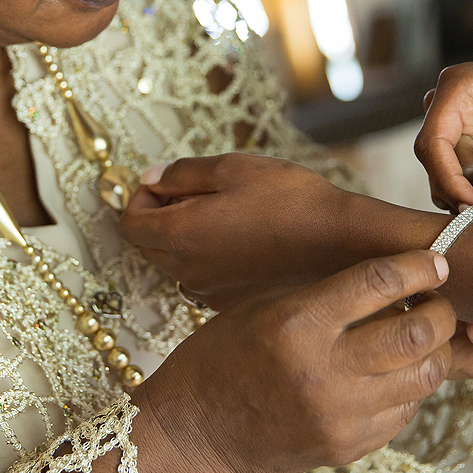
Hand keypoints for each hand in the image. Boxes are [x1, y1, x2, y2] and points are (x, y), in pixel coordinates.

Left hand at [121, 154, 407, 309]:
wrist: (342, 246)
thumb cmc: (291, 202)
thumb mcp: (233, 168)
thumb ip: (182, 173)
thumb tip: (151, 178)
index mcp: (180, 234)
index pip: (129, 222)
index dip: (140, 196)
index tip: (165, 183)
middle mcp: (187, 271)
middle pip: (148, 246)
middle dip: (160, 216)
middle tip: (195, 194)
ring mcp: (210, 292)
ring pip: (175, 265)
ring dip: (184, 241)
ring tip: (222, 218)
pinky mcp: (232, 304)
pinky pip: (203, 281)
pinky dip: (209, 261)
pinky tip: (242, 244)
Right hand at [132, 250, 456, 472]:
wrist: (194, 433)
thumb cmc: (222, 357)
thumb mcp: (264, 306)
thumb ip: (328, 295)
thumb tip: (394, 281)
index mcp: (297, 323)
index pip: (380, 282)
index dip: (419, 266)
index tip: (437, 260)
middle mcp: (325, 371)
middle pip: (419, 333)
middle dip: (441, 311)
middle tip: (437, 300)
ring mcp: (342, 416)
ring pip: (425, 376)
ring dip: (433, 350)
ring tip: (422, 336)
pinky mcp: (350, 447)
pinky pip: (406, 410)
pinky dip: (410, 386)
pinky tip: (394, 372)